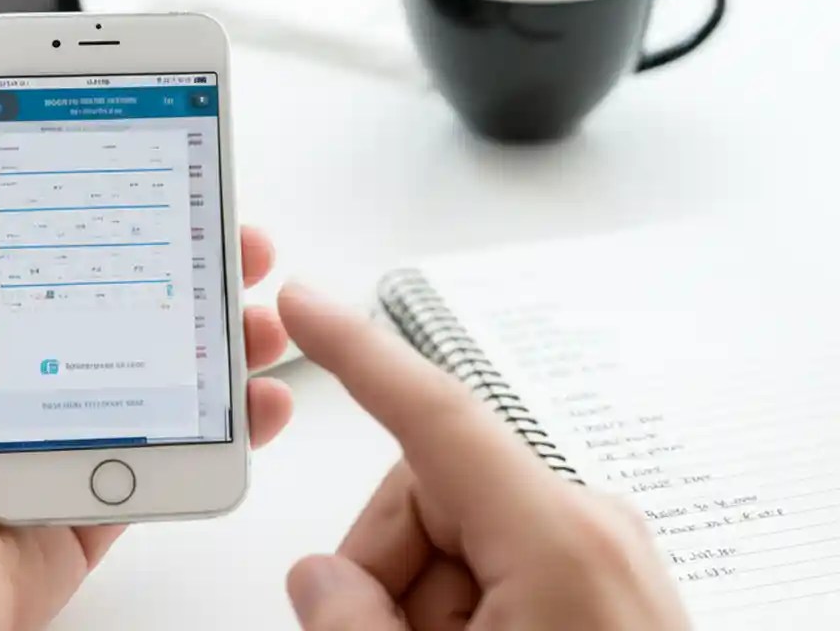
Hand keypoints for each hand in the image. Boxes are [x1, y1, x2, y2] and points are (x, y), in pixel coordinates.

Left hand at [0, 156, 292, 630]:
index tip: (171, 184)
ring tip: (263, 322)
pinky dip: (224, 434)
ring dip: (221, 349)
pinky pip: (170, 458)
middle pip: (130, 313)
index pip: (63, 259)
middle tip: (241, 247)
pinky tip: (258, 405)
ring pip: (163, 382)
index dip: (121, 223)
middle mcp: (25, 382)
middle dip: (192, 277)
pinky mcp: (95, 501)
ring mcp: (65, 442)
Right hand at [276, 283, 688, 630]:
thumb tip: (320, 579)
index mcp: (556, 537)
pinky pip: (494, 573)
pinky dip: (458, 618)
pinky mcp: (598, 589)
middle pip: (426, 494)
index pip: (434, 413)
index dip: (359, 353)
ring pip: (451, 543)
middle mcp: (585, 528)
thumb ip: (354, 628)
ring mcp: (597, 560)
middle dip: (381, 571)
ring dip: (419, 609)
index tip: (307, 307)